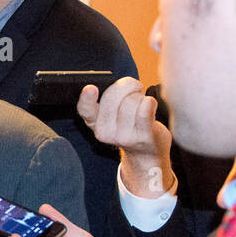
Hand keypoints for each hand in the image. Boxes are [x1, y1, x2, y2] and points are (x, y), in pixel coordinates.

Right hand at [78, 78, 175, 198]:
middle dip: (127, 85)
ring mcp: (124, 137)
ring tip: (142, 104)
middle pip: (113, 96)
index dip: (86, 98)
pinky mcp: (143, 136)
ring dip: (140, 97)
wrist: (145, 152)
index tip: (90, 88)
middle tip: (135, 87)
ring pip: (131, 100)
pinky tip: (150, 106)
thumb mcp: (111, 116)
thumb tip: (124, 84)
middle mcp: (105, 132)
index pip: (85, 109)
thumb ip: (109, 99)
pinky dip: (150, 101)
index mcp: (94, 123)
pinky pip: (145, 108)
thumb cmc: (129, 125)